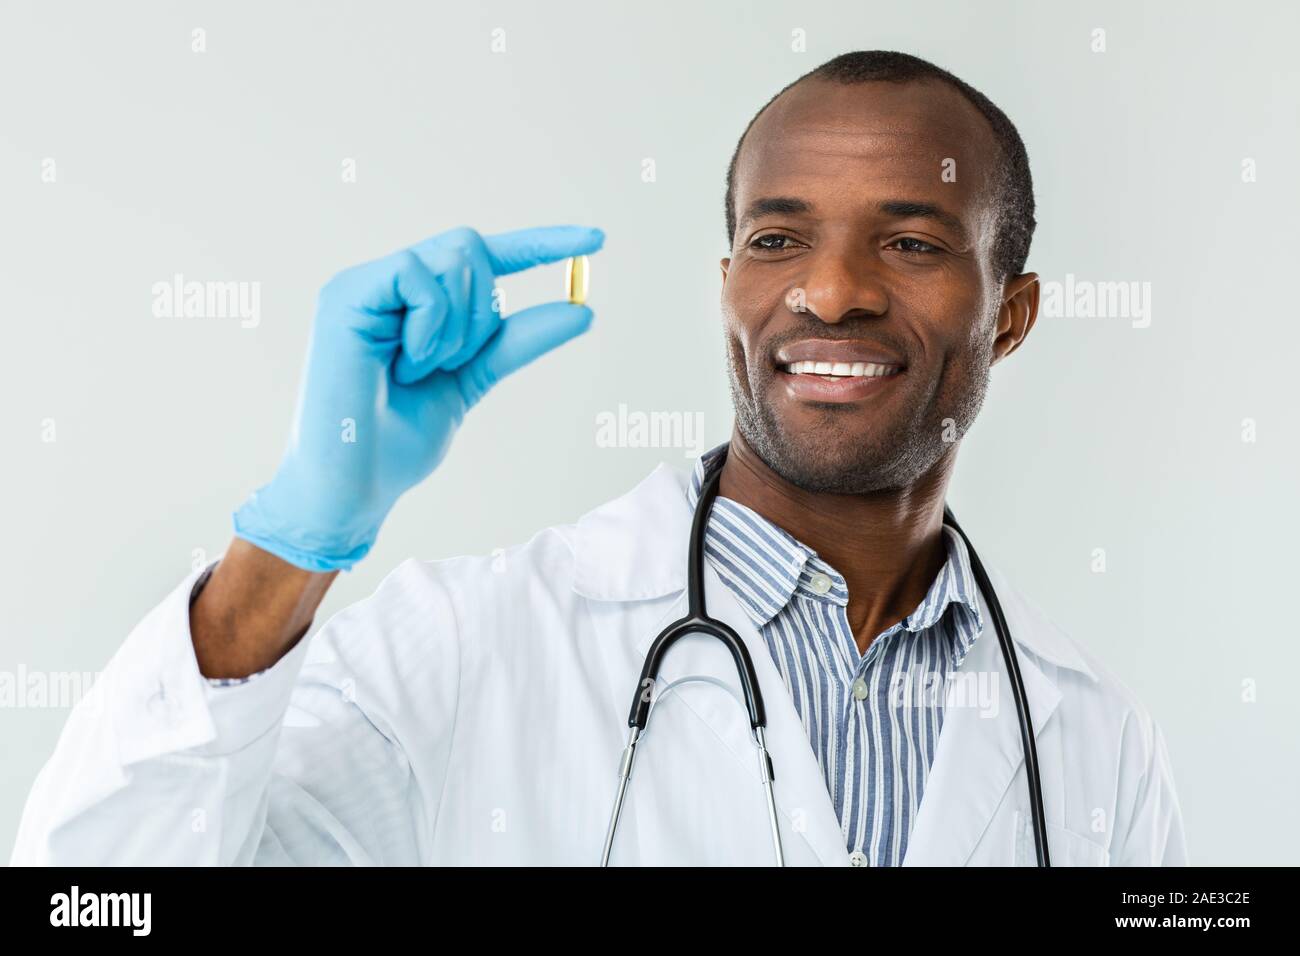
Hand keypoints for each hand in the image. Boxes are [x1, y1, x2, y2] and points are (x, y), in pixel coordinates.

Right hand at [232, 224, 603, 570]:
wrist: (354, 488)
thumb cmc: (400, 441)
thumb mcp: (472, 379)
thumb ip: (517, 341)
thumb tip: (582, 308)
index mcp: (415, 301)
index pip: (485, 256)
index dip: (540, 244)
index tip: (596, 240)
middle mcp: (387, 283)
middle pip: (472, 246)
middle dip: (484, 310)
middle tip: (452, 364)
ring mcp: (363, 285)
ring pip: (454, 256)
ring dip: (458, 326)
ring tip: (417, 371)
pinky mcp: (345, 295)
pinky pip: (417, 276)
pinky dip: (430, 326)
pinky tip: (404, 364)